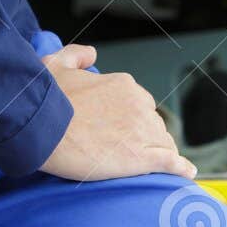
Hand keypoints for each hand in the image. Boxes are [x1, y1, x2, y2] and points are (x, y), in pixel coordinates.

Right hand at [37, 42, 197, 181]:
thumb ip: (76, 55)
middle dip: (143, 136)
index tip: (118, 130)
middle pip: (152, 123)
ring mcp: (143, 131)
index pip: (139, 103)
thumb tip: (91, 53)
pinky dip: (180, 168)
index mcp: (122, 85)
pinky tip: (185, 173)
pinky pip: (171, 162)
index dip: (131, 119)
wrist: (41, 129)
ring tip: (147, 168)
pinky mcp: (142, 157)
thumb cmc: (44, 98)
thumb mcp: (55, 64)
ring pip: (162, 143)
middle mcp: (138, 104)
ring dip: (157, 153)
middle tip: (124, 151)